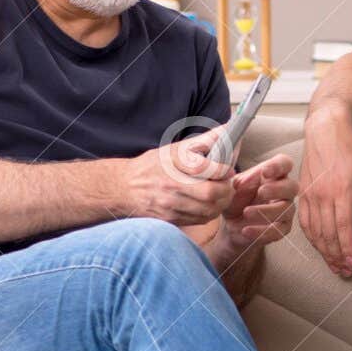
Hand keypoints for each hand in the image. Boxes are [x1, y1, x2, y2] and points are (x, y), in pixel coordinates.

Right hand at [116, 125, 235, 226]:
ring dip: (221, 203)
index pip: (204, 168)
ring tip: (221, 195)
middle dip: (226, 190)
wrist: (123, 188)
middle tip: (228, 184)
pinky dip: (210, 213)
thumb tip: (227, 130)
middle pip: (210, 193)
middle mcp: (170, 185)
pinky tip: (208, 204)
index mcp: (172, 163)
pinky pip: (199, 220)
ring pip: (208, 210)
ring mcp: (169, 205)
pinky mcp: (169, 220)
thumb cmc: (152, 166)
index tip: (228, 169)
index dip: (222, 169)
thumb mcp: (173, 149)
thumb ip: (202, 141)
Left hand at [208, 154, 297, 268]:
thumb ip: (240, 182)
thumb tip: (246, 181)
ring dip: (265, 211)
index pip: (285, 164)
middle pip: (292, 186)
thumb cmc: (235, 199)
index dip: (279, 166)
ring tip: (246, 212)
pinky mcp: (282, 229)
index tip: (265, 171)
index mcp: (273, 174)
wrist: (230, 225)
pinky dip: (261, 231)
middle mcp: (284, 191)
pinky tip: (246, 230)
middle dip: (277, 189)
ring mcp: (285, 210)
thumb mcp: (232, 188)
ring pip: (286, 209)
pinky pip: (277, 230)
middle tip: (260, 192)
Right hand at [298, 105, 351, 278]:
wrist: (324, 128)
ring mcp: (310, 194)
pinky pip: (304, 221)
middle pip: (327, 234)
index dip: (347, 248)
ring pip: (314, 231)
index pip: (343, 227)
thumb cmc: (349, 146)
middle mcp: (322, 194)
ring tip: (333, 265)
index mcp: (341, 189)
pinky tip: (318, 246)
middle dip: (336, 256)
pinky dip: (311, 238)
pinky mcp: (302, 192)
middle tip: (345, 272)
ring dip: (323, 251)